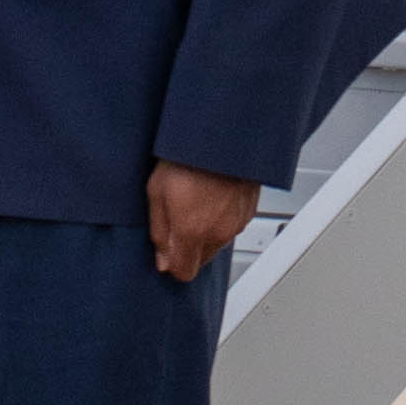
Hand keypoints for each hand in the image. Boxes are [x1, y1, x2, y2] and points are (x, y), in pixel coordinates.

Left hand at [147, 160, 257, 282]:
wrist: (222, 132)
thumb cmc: (187, 154)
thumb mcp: (156, 191)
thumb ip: (159, 232)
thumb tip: (162, 260)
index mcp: (193, 232)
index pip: (183, 272)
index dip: (172, 263)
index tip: (167, 249)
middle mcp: (218, 233)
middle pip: (201, 259)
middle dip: (188, 246)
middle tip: (178, 216)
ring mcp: (237, 222)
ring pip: (217, 242)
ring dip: (206, 231)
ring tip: (196, 200)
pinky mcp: (249, 210)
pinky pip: (231, 225)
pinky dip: (222, 217)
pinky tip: (212, 194)